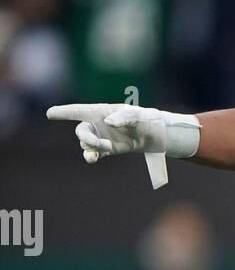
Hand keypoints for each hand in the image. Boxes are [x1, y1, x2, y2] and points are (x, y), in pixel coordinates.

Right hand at [46, 103, 179, 162]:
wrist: (151, 134)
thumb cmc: (143, 118)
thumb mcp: (136, 115)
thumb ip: (123, 116)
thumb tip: (109, 122)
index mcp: (100, 111)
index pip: (78, 111)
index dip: (63, 112)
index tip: (49, 113)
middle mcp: (96, 124)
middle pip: (81, 132)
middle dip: (87, 139)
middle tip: (101, 145)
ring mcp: (100, 137)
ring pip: (86, 144)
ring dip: (93, 148)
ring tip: (107, 148)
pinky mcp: (106, 149)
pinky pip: (92, 153)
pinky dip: (91, 156)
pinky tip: (93, 158)